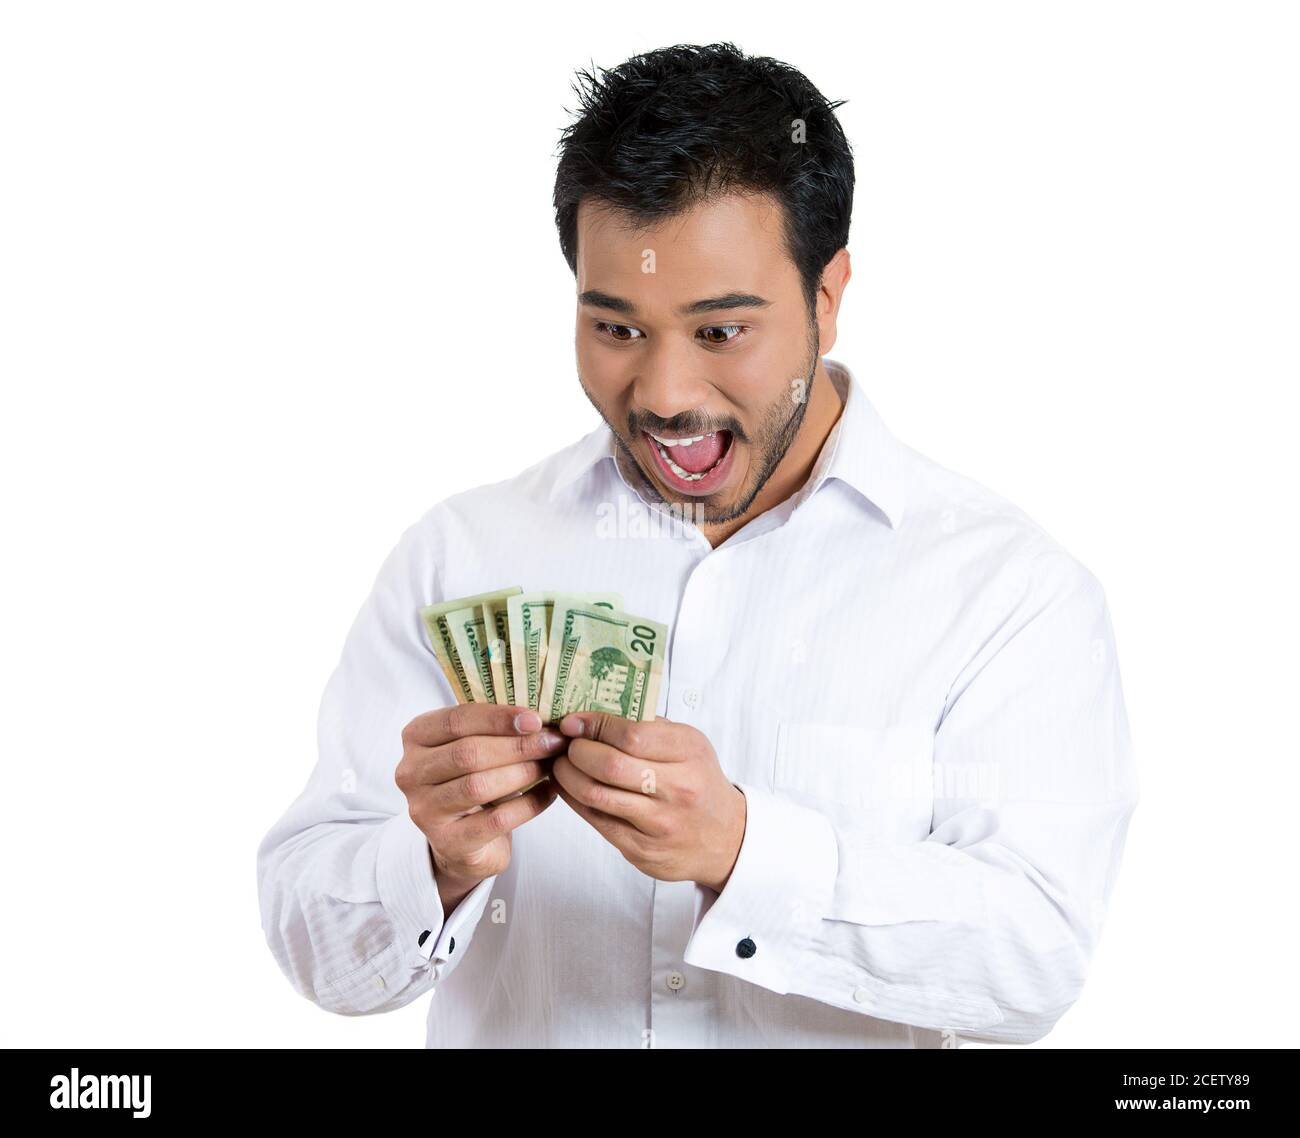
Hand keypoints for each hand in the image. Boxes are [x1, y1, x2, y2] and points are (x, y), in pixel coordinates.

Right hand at [396, 704, 566, 910]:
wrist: (462, 841)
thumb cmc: (472, 779)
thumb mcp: (474, 746)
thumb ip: (494, 729)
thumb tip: (541, 719)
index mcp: (416, 737)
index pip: (456, 720)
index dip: (498, 718)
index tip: (535, 720)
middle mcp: (411, 772)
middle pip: (468, 753)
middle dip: (517, 746)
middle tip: (552, 743)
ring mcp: (424, 809)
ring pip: (478, 786)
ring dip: (523, 773)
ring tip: (550, 766)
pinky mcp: (446, 841)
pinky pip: (495, 820)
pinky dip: (528, 804)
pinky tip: (549, 793)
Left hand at [550, 713, 745, 892]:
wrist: (726, 838)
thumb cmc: (699, 781)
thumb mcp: (689, 745)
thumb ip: (648, 727)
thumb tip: (592, 714)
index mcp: (689, 752)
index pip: (631, 734)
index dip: (594, 725)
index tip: (574, 722)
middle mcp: (678, 788)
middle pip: (610, 765)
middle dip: (577, 751)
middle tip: (567, 744)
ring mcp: (660, 822)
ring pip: (597, 795)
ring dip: (568, 776)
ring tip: (561, 764)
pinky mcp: (642, 849)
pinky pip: (596, 820)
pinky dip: (574, 800)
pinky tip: (569, 788)